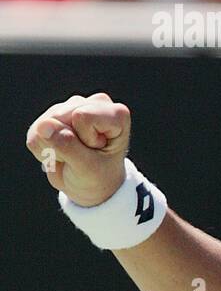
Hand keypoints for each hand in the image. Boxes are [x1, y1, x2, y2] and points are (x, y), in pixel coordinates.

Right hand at [25, 93, 131, 207]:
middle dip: (65, 143)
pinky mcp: (53, 115)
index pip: (83, 115)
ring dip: (53, 147)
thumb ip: (67, 146)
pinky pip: (34, 132)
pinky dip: (43, 149)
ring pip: (44, 124)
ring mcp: (73, 106)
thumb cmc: (98, 176)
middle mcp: (95, 104)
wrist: (90, 186)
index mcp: (116, 114)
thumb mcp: (87, 167)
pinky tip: (59, 153)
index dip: (85, 139)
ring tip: (71, 155)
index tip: (97, 150)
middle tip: (82, 155)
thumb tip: (43, 125)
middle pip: (60, 116)